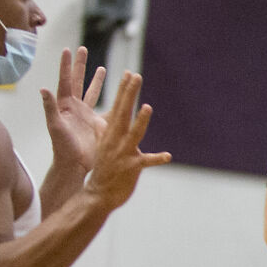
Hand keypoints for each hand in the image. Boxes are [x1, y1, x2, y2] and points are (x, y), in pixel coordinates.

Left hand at [41, 48, 106, 171]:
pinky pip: (106, 109)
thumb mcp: (54, 126)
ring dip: (96, 80)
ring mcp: (85, 115)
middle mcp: (74, 107)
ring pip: (91, 92)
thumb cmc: (61, 147)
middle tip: (82, 49)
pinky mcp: (96, 124)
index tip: (68, 49)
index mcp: (64, 104)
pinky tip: (119, 94)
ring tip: (101, 68)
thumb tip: (43, 89)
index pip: (65, 80)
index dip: (66, 64)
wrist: (74, 165)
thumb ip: (50, 107)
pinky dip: (112, 100)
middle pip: (77, 80)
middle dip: (80, 65)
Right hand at [81, 72, 171, 210]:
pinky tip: (168, 156)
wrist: (98, 193)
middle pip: (123, 113)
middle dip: (129, 94)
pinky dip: (157, 159)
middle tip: (135, 76)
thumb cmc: (104, 169)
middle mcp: (115, 140)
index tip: (128, 73)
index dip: (123, 90)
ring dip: (140, 121)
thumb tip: (111, 119)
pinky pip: (146, 162)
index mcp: (110, 133)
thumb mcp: (105, 145)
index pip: (117, 107)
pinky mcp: (131, 167)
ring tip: (147, 107)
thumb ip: (108, 131)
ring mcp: (123, 153)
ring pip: (133, 134)